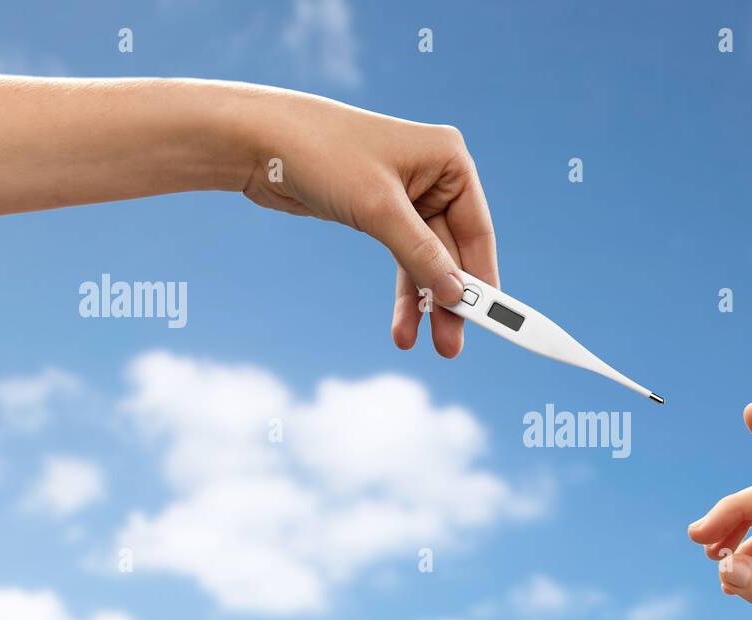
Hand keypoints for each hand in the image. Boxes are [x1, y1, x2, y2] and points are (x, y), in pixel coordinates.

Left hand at [240, 90, 497, 357]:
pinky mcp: (380, 213)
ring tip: (428, 346)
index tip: (494, 321)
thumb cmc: (321, 155)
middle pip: (454, 253)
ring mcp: (407, 196)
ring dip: (426, 304)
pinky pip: (403, 260)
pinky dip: (404, 293)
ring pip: (427, 262)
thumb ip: (422, 255)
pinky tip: (402, 326)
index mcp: (448, 160)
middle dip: (451, 300)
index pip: (477, 231)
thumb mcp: (378, 209)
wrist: (256, 141)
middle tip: (453, 346)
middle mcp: (433, 176)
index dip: (484, 279)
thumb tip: (458, 295)